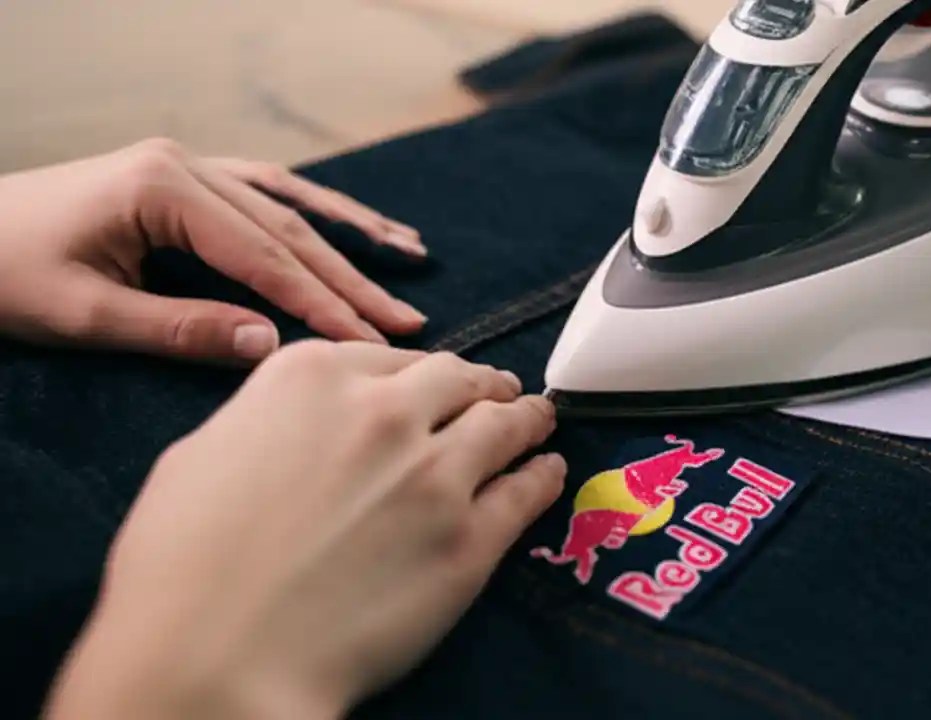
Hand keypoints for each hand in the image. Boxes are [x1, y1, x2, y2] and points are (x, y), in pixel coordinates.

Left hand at [0, 138, 427, 365]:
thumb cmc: (3, 275)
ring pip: (288, 202)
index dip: (323, 304)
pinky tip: (350, 226)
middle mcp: (184, 164)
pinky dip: (312, 211)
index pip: (265, 257)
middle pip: (289, 229)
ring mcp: (185, 165)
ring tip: (411, 256)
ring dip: (350, 233)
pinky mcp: (180, 177)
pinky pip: (264, 190)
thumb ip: (180, 328)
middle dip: (352, 280)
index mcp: (161, 188)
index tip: (372, 344)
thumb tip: (270, 342)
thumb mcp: (84, 315)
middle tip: (407, 324)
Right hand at [45, 342, 563, 719]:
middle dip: (481, 385)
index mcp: (312, 377)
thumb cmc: (180, 568)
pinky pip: (527, 492)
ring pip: (506, 424)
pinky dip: (543, 476)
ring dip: (526, 418)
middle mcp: (384, 411)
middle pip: (458, 380)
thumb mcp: (201, 455)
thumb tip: (297, 428)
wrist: (214, 657)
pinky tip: (548, 471)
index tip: (436, 383)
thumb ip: (270, 422)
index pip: (389, 358)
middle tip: (498, 393)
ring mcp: (436, 473)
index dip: (419, 373)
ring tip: (540, 420)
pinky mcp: (471, 538)